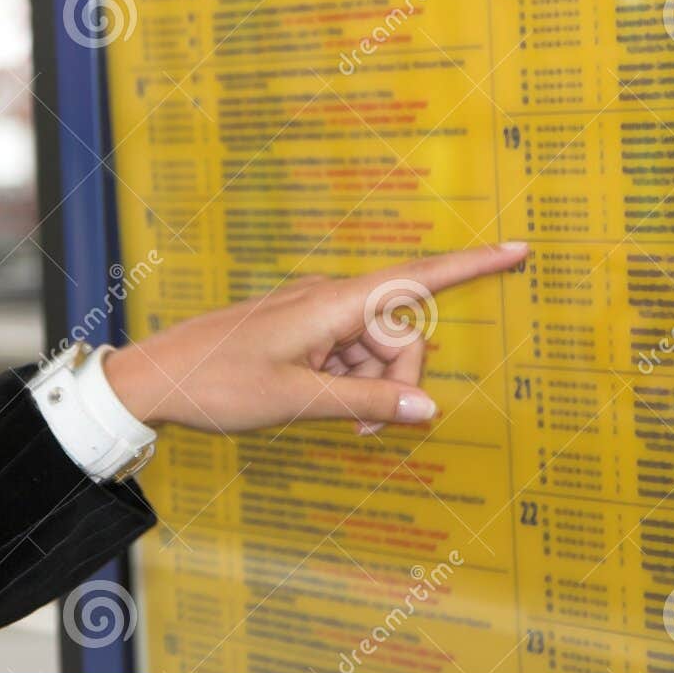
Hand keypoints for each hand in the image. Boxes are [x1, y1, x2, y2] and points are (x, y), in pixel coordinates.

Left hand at [102, 242, 527, 434]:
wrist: (154, 378)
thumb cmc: (217, 383)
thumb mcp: (298, 400)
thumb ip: (368, 401)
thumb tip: (430, 408)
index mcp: (333, 303)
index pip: (417, 278)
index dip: (472, 265)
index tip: (519, 248)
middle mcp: (328, 299)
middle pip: (400, 330)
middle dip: (400, 377)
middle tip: (366, 424)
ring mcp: (312, 314)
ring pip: (374, 348)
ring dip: (370, 386)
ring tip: (335, 419)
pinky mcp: (298, 330)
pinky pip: (346, 353)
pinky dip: (348, 382)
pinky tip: (325, 408)